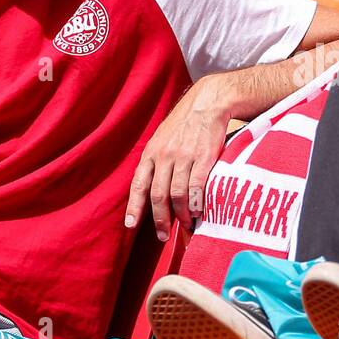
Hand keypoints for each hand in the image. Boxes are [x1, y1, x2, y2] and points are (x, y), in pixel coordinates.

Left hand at [125, 75, 231, 241]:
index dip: (134, 207)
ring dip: (180, 215)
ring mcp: (183, 157)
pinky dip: (196, 204)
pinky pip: (196, 188)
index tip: (131, 225)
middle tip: (163, 236)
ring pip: (177, 195)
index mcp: (151, 153)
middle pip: (158, 195)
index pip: (139, 184)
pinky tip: (198, 211)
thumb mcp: (163, 138)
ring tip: (184, 225)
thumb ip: (157, 161)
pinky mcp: (203, 158)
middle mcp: (164, 156)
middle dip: (159, 220)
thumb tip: (154, 186)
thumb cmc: (186, 123)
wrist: (207, 102)